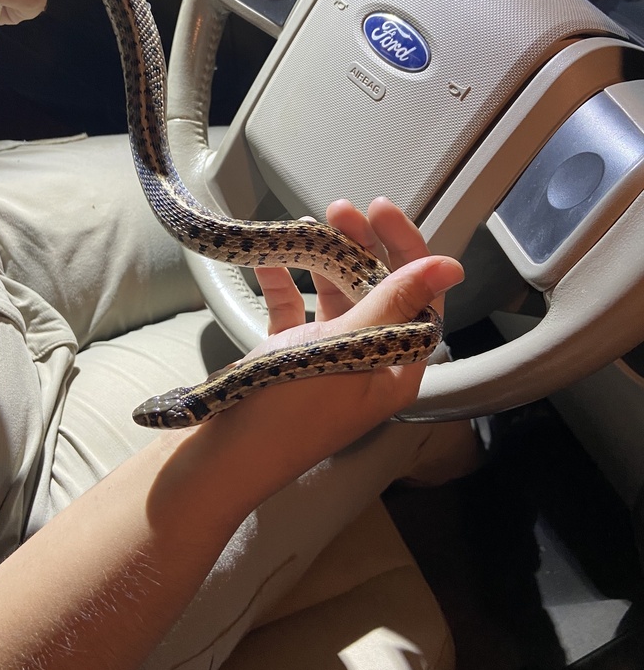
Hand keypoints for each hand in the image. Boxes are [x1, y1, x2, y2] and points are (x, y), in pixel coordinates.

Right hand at [189, 197, 463, 508]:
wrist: (219, 460)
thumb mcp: (342, 351)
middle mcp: (368, 361)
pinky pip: (295, 309)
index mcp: (396, 368)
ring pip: (337, 295)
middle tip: (338, 209)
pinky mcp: (290, 355)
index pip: (418, 296)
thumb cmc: (285, 410)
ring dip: (323, 259)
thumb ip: (391, 302)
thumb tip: (450, 267)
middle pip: (378, 290)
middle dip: (360, 246)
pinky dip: (285, 283)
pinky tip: (268, 260)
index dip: (405, 248)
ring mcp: (327, 358)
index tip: (379, 209)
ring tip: (304, 226)